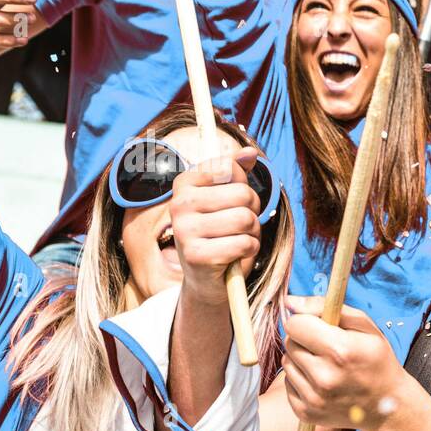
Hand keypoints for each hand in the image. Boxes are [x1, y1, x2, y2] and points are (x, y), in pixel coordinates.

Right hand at [169, 149, 261, 305]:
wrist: (206, 278)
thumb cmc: (220, 232)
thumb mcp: (226, 199)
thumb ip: (237, 172)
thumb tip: (250, 152)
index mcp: (184, 183)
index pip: (230, 168)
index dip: (243, 186)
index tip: (231, 200)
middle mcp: (179, 204)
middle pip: (243, 194)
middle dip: (252, 211)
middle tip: (239, 225)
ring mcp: (185, 230)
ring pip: (246, 219)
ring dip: (252, 232)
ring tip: (237, 239)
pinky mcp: (197, 256)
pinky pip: (245, 243)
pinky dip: (250, 250)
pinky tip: (236, 255)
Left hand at [282, 296, 406, 430]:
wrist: (387, 406)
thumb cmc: (378, 361)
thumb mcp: (365, 326)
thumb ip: (326, 308)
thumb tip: (290, 302)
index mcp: (341, 351)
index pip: (295, 324)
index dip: (307, 321)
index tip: (321, 327)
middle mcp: (324, 377)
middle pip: (289, 342)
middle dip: (305, 339)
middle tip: (327, 347)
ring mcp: (314, 398)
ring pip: (287, 362)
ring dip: (301, 359)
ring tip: (326, 365)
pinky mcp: (305, 412)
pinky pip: (288, 384)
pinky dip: (301, 379)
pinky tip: (322, 382)